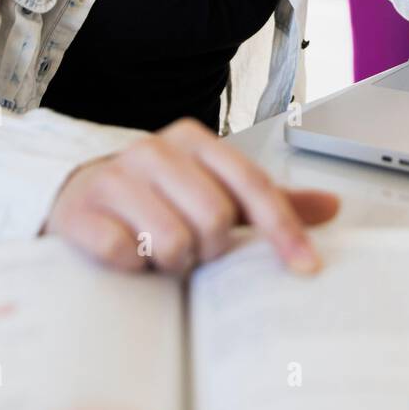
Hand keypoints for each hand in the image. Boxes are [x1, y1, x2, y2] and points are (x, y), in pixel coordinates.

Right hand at [40, 118, 339, 274]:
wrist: (76, 197)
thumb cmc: (155, 198)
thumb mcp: (212, 192)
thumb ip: (268, 201)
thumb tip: (332, 206)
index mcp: (194, 140)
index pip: (252, 185)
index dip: (282, 230)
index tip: (306, 268)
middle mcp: (153, 150)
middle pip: (214, 218)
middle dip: (210, 250)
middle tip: (194, 252)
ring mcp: (113, 178)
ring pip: (171, 241)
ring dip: (171, 263)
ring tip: (159, 255)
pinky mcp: (80, 212)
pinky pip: (124, 255)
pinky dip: (133, 269)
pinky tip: (127, 258)